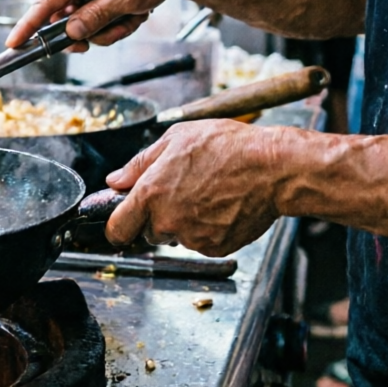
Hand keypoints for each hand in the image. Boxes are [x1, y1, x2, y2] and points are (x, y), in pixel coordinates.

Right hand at [6, 0, 195, 49]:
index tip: (14, 43)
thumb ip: (95, 16)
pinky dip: (115, 22)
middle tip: (110, 34)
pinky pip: (95, 16)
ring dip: (110, 28)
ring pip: (84, 22)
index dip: (28, 25)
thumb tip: (70, 32)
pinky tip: (133, 13)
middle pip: (65, 17)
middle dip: (90, 32)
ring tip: (133, 17)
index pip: (46, 2)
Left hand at [103, 120, 283, 255]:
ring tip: (208, 194)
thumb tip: (115, 180)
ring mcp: (193, 237)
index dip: (118, 226)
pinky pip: (202, 242)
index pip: (118, 229)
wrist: (272, 168)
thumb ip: (139, 163)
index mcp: (151, 193)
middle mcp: (169, 220)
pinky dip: (208, 229)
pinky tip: (221, 206)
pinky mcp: (216, 248)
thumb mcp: (176, 138)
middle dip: (159, 217)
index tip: (124, 221)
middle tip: (181, 192)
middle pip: (150, 232)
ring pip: (177, 237)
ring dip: (184, 222)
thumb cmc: (227, 146)